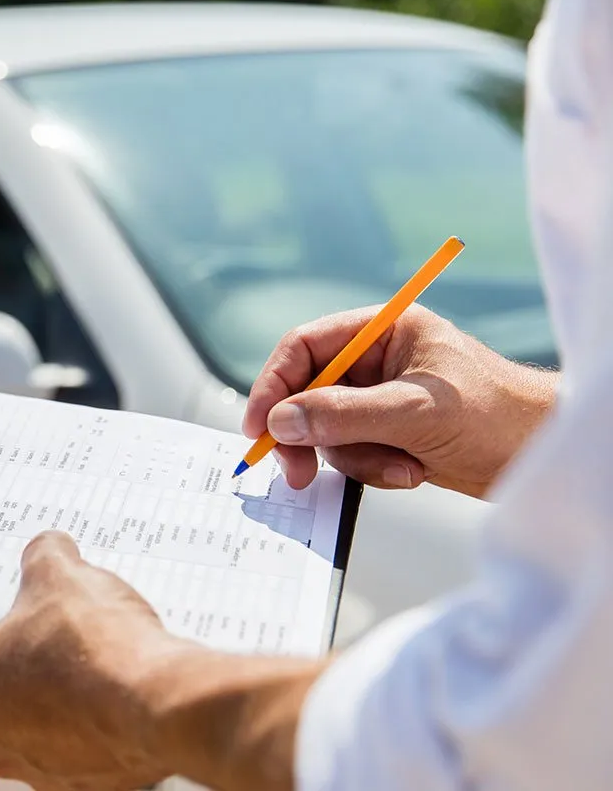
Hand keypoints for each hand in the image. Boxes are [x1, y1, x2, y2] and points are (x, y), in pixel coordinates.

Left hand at [0, 531, 182, 790]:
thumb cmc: (92, 643)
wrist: (159, 703)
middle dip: (25, 659)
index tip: (5, 607)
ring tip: (98, 658)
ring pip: (42, 722)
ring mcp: (39, 772)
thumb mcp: (59, 573)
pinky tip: (122, 690)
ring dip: (63, 694)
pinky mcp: (87, 788)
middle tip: (56, 627)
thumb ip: (43, 556)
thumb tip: (49, 550)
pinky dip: (99, 722)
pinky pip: (86, 746)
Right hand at [242, 305, 557, 497]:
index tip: (260, 427)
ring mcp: (382, 398)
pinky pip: (352, 452)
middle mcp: (378, 360)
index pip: (306, 347)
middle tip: (297, 472)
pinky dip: (374, 469)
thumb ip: (342, 414)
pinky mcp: (389, 432)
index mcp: (384, 331)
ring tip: (401, 467)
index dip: (274, 385)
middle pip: (308, 392)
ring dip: (356, 457)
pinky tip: (413, 470)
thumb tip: (281, 421)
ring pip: (328, 430)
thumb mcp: (414, 412)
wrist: (544, 456)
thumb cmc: (498, 416)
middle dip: (309, 434)